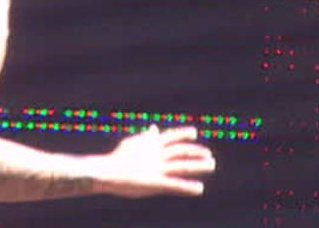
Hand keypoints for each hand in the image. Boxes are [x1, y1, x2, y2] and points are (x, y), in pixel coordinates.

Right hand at [94, 125, 215, 197]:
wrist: (107, 172)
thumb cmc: (118, 159)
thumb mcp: (134, 144)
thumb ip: (147, 137)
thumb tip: (154, 128)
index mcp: (152, 144)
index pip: (172, 136)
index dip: (184, 133)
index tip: (194, 133)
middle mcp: (158, 155)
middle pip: (181, 151)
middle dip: (196, 152)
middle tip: (209, 155)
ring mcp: (158, 168)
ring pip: (182, 165)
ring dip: (198, 165)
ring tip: (211, 164)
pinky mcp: (156, 183)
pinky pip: (176, 185)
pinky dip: (188, 187)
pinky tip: (199, 189)